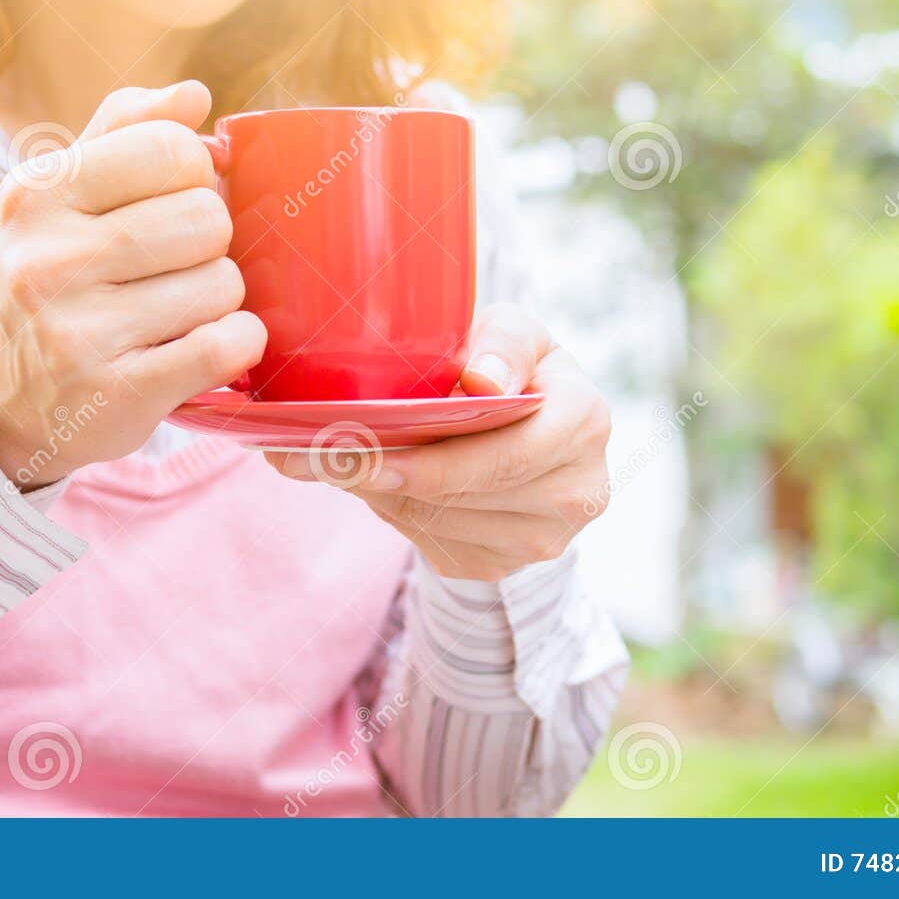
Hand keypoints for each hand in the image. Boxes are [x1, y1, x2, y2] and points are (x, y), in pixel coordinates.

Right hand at [0, 82, 265, 487]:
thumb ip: (126, 130)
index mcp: (37, 194)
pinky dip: (239, 342)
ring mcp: (78, 332)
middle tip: (178, 264)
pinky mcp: (118, 394)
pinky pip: (225, 345)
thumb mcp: (64, 195)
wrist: (7, 398)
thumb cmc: (55, 276)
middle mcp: (47, 260)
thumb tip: (194, 94)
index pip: (171, 149)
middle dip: (212, 241)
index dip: (195, 176)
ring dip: (221, 297)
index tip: (173, 203)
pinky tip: (210, 343)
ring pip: (222, 283)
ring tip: (180, 309)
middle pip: (206, 218)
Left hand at [266, 304, 611, 580]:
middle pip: (460, 494)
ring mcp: (540, 540)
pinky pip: (430, 544)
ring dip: (379, 494)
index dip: (427, 457)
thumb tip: (481, 379)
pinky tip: (375, 481)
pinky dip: (393, 511)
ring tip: (331, 460)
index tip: (356, 446)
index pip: (503, 453)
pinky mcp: (500, 567)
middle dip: (382, 475)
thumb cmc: (513, 366)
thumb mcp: (513, 332)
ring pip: (436, 524)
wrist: (530, 429)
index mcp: (584, 423)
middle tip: (313, 455)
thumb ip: (502, 342)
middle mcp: (575, 493)